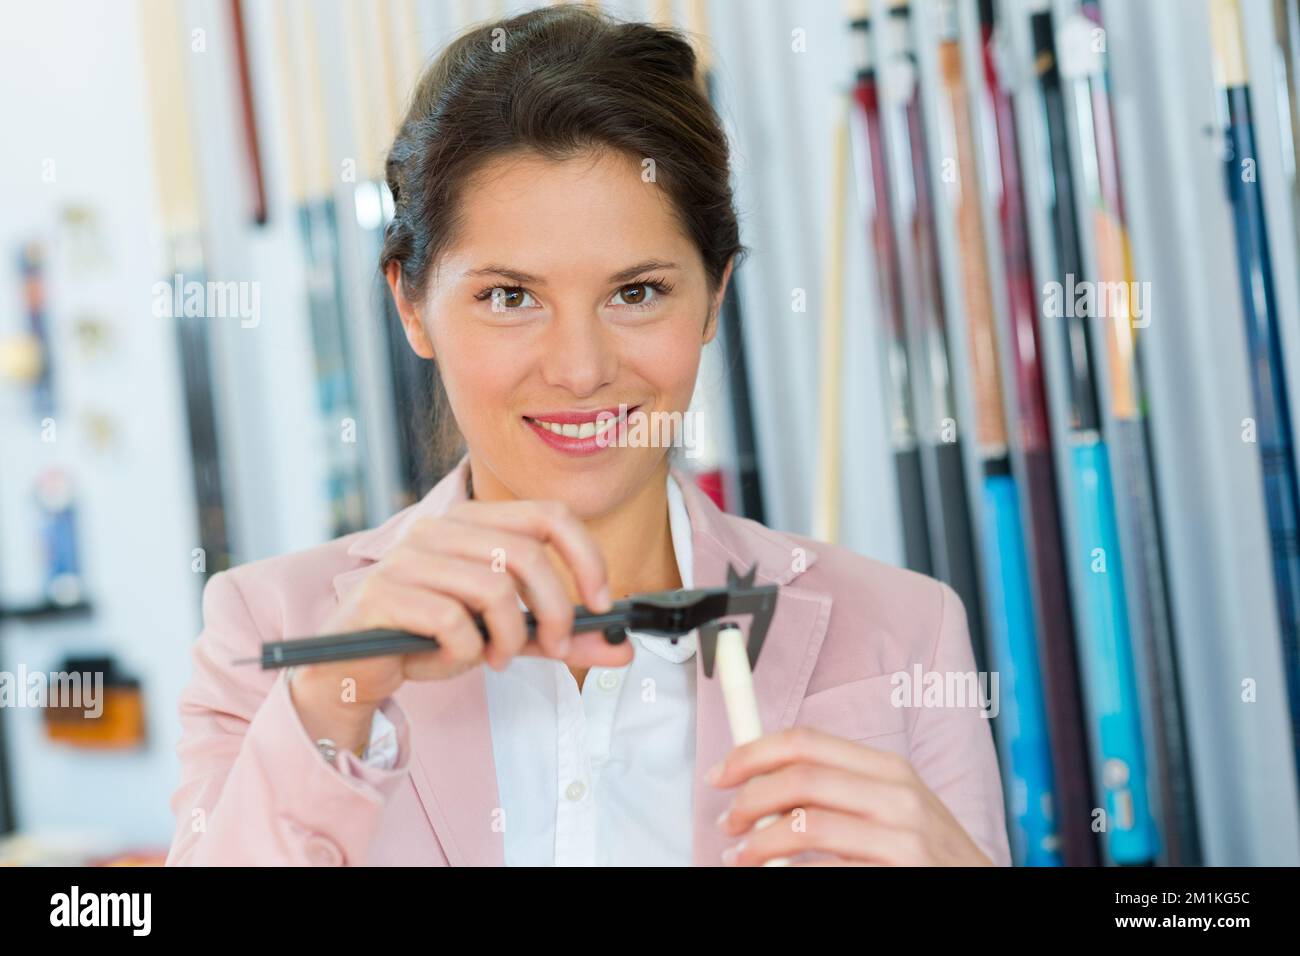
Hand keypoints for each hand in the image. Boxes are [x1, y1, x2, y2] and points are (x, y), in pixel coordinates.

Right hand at [291, 498, 633, 747]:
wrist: (354, 666)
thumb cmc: (430, 638)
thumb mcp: (505, 635)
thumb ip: (557, 636)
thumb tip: (622, 646)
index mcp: (474, 523)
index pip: (549, 514)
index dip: (586, 556)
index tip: (602, 602)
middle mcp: (440, 529)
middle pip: (526, 554)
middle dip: (555, 611)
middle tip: (555, 647)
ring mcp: (408, 557)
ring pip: (493, 589)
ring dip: (508, 638)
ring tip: (496, 658)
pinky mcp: (384, 593)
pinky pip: (452, 622)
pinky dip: (467, 652)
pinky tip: (454, 658)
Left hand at [708, 727, 993, 865]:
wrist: (982, 890)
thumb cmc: (929, 855)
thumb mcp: (894, 808)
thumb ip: (839, 789)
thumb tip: (766, 784)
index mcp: (888, 769)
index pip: (806, 741)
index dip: (753, 752)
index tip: (721, 773)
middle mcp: (897, 796)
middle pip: (799, 778)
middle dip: (748, 799)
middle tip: (727, 822)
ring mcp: (901, 838)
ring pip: (803, 826)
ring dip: (757, 844)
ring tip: (741, 857)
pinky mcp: (899, 874)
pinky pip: (822, 872)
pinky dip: (787, 875)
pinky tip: (775, 877)